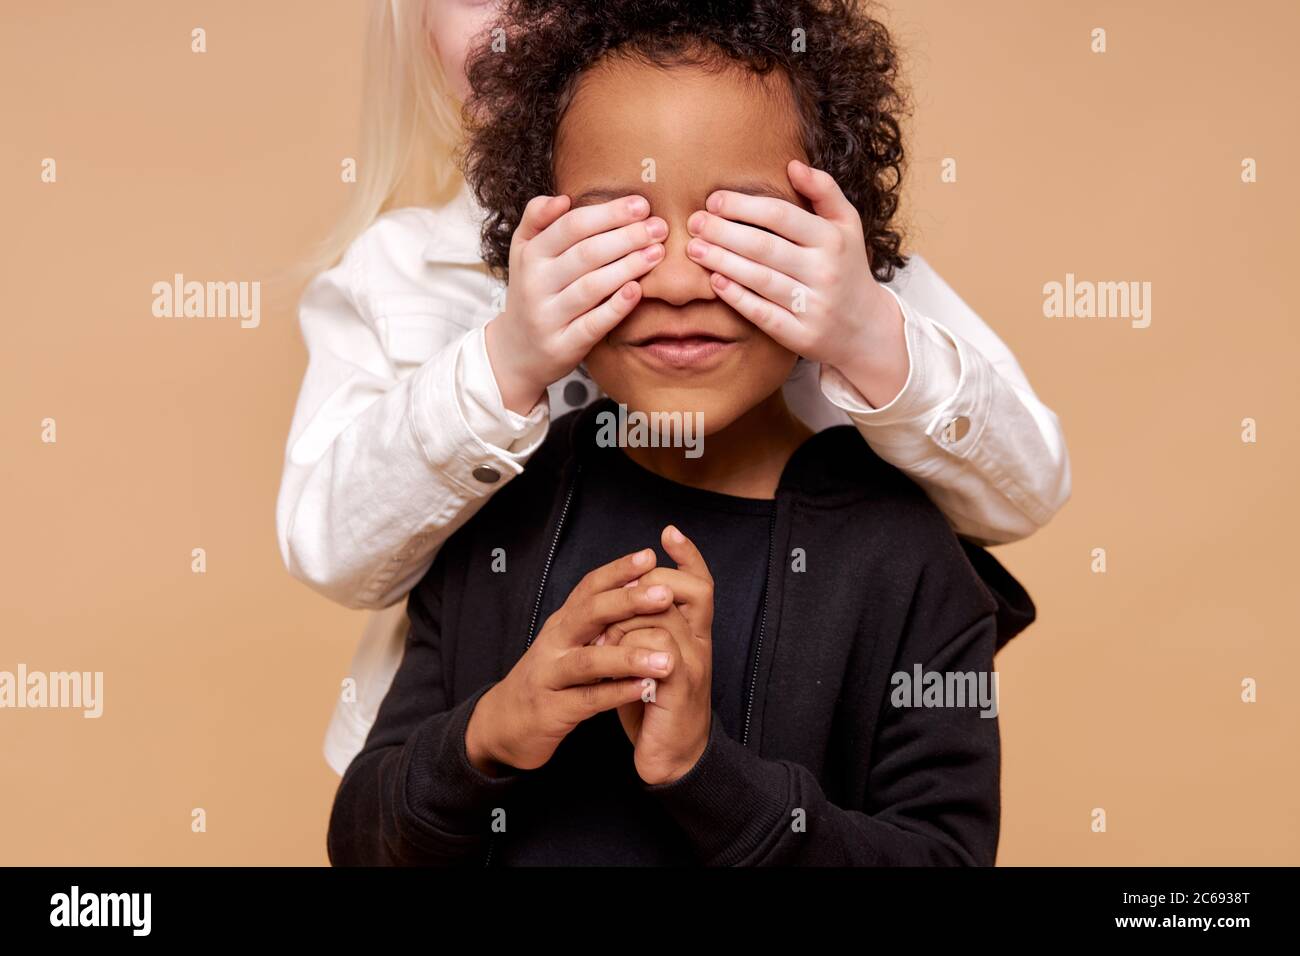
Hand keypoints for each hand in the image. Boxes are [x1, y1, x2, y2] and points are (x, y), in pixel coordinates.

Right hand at [465, 548, 677, 774]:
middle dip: (628, 602)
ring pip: (589, 660)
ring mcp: (550, 676)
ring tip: (666, 658)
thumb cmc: (549, 678)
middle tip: (665, 595)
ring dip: (629, 657)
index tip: (649, 556)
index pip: (589, 588)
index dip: (618, 570)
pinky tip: (645, 689)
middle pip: (589, 614)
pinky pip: (588, 699)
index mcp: (562, 623)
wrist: (505, 724)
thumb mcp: (567, 642)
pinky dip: (617, 693)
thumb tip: (638, 585)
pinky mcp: (552, 710)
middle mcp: (554, 643)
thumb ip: (596, 620)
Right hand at [484, 193, 668, 413]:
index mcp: (530, 256)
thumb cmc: (533, 291)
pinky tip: (638, 290)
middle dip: (626, 237)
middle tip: (659, 228)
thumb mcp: (524, 252)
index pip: (571, 227)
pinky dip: (616, 306)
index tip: (641, 205)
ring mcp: (549, 317)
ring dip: (628, 266)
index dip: (608, 213)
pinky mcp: (563, 345)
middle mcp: (536, 284)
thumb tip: (562, 199)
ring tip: (657, 252)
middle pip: (586, 254)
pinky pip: (593, 324)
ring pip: (592, 286)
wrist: (517, 352)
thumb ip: (536, 219)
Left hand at [600, 526, 713, 785]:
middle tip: (613, 604)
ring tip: (603, 641)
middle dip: (642, 586)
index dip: (689, 555)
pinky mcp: (680, 687)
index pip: (699, 583)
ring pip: (661, 616)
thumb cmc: (653, 707)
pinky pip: (657, 649)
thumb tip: (617, 597)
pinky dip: (628, 648)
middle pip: (682, 589)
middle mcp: (699, 644)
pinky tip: (611, 659)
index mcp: (692, 635)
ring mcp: (693, 664)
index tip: (669, 530)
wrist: (670, 760)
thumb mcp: (646, 660)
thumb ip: (640, 629)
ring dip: (624, 621)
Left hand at [683, 159, 907, 406]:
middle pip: (764, 246)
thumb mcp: (848, 226)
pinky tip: (715, 281)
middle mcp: (825, 272)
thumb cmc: (846, 267)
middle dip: (723, 232)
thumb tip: (793, 165)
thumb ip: (825, 191)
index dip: (743, 206)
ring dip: (722, 262)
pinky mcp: (801, 335)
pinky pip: (762, 314)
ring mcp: (813, 306)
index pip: (780, 215)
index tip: (714, 200)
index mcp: (833, 239)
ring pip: (759, 279)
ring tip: (694, 249)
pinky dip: (736, 297)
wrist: (865, 328)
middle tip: (694, 223)